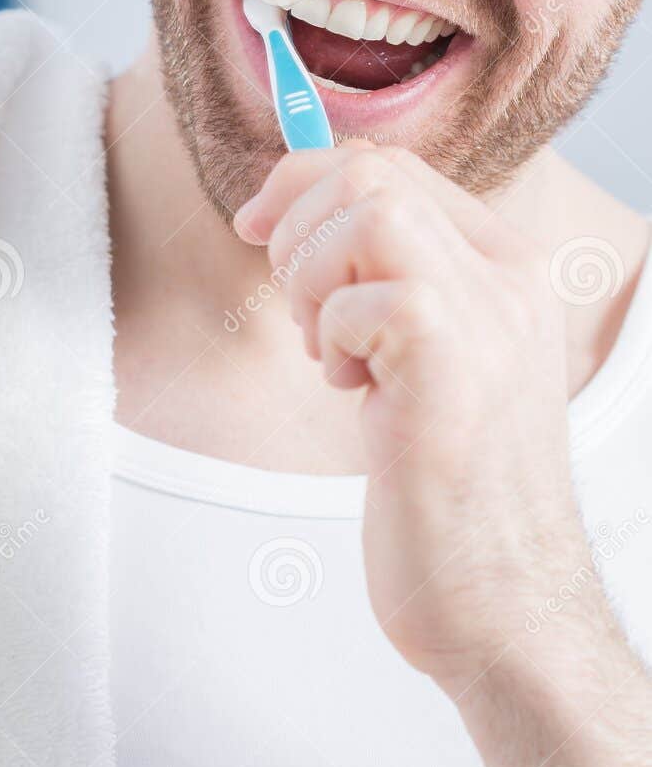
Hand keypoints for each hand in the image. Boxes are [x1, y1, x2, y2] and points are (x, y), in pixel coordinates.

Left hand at [235, 142, 598, 692]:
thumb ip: (387, 284)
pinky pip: (358, 297)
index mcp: (507, 271)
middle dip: (297, 228)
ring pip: (367, 210)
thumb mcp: (427, 362)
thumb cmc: (448, 490)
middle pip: (369, 173)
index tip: (257, 227)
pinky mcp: (453, 366)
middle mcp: (509, 281)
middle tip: (301, 313)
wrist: (502, 601)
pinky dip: (329, 337)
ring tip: (334, 356)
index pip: (394, 166)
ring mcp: (489, 319)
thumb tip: (294, 208)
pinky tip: (354, 393)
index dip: (303, 180)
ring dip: (312, 280)